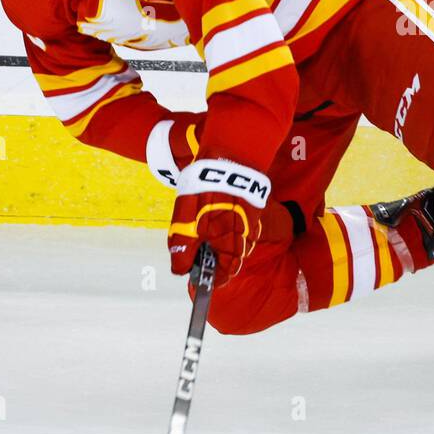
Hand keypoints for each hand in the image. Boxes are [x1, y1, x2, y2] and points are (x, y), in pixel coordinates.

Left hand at [167, 158, 269, 285]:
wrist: (231, 155)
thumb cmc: (206, 189)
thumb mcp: (186, 220)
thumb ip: (183, 248)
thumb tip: (180, 270)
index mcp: (230, 245)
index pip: (223, 275)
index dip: (208, 279)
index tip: (194, 276)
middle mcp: (245, 238)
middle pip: (228, 259)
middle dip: (211, 258)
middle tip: (192, 245)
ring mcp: (251, 223)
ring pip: (233, 243)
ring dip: (218, 241)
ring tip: (201, 224)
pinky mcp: (253, 210)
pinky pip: (238, 228)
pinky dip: (225, 227)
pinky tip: (213, 212)